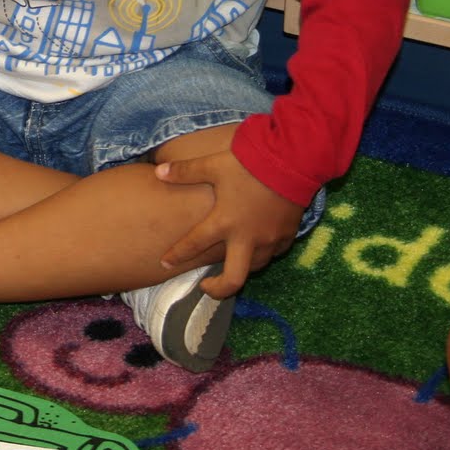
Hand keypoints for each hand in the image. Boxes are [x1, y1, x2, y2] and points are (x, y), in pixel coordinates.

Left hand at [155, 149, 301, 298]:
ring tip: (228, 264)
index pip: (194, 245)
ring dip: (239, 268)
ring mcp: (270, 239)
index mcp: (224, 222)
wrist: (292, 160)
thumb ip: (185, 171)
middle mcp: (247, 238)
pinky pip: (273, 253)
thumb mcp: (212, 165)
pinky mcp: (288, 235)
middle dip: (217, 289)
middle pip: (233, 279)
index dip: (176, 256)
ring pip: (254, 267)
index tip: (165, 263)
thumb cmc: (249, 163)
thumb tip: (158, 172)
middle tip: (204, 288)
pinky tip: (256, 247)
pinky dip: (262, 254)